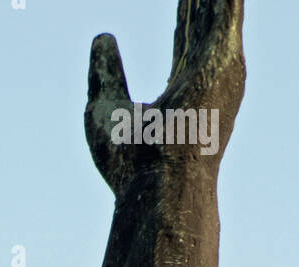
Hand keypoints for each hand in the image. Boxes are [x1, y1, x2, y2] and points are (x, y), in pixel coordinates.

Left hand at [85, 0, 244, 192]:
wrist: (152, 185)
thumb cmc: (127, 163)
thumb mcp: (104, 105)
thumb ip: (106, 70)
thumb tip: (104, 36)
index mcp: (183, 93)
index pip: (185, 43)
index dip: (185, 18)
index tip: (185, 1)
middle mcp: (206, 82)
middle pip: (206, 26)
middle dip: (202, 2)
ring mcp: (218, 73)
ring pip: (218, 14)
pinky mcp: (222, 63)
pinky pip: (225, 13)